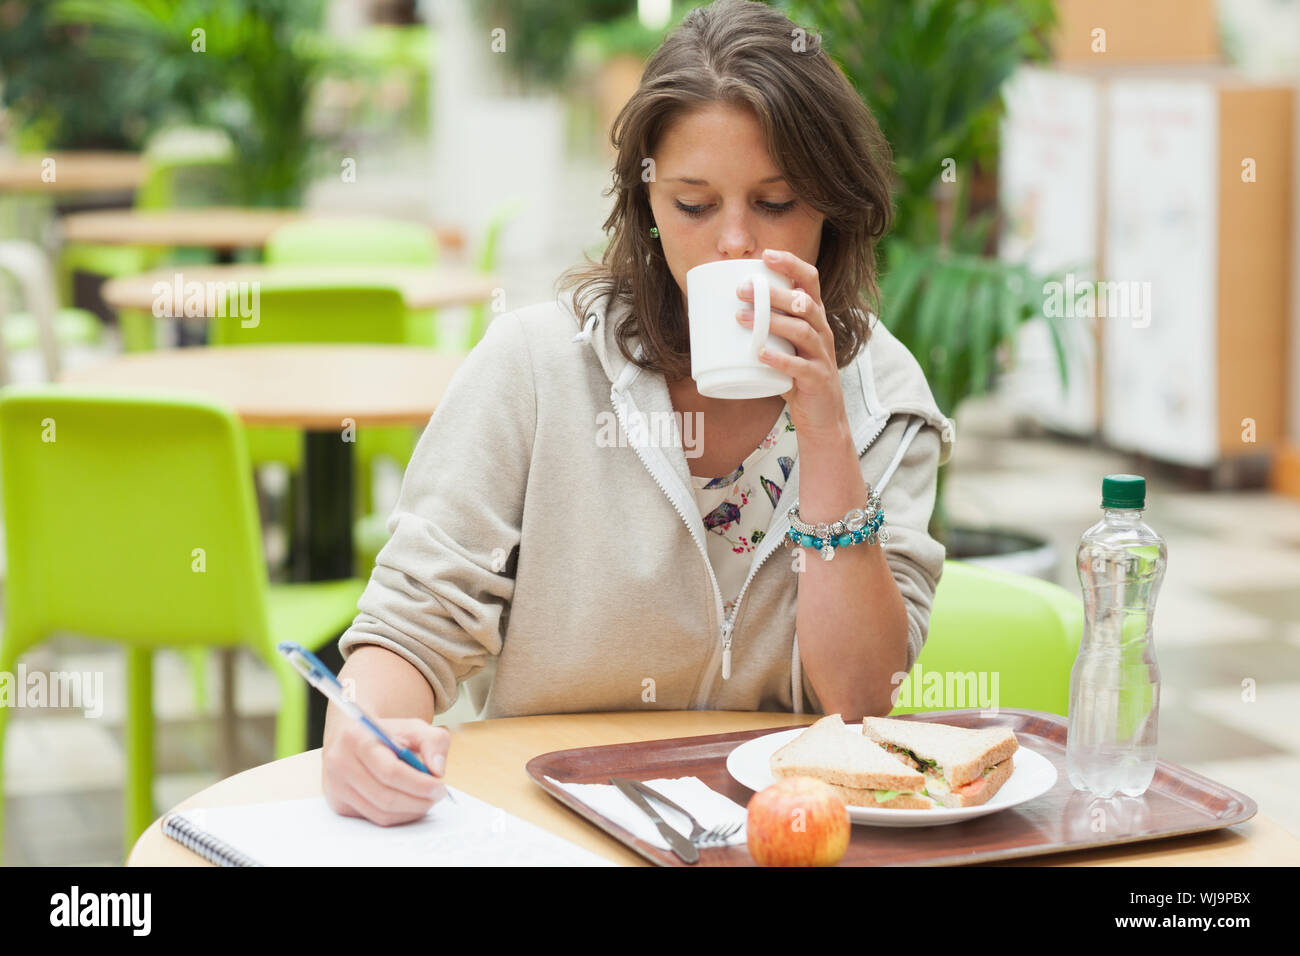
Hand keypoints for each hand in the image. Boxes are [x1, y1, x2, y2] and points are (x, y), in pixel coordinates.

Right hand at [322, 717, 450, 825]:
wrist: (353, 737)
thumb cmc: (385, 733)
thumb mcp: (414, 727)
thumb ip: (433, 742)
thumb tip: (437, 770)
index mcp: (356, 738)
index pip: (389, 771)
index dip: (418, 783)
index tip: (439, 787)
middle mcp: (340, 763)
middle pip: (385, 796)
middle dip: (418, 801)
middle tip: (438, 796)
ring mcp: (336, 786)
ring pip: (380, 812)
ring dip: (410, 811)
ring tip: (427, 800)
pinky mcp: (338, 804)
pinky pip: (374, 818)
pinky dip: (397, 815)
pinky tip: (409, 803)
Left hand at [736, 248, 849, 441]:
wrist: (823, 415)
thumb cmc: (797, 375)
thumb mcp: (785, 345)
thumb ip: (765, 326)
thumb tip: (719, 311)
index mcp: (814, 318)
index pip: (810, 281)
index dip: (791, 264)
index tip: (766, 255)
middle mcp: (822, 331)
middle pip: (803, 303)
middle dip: (773, 294)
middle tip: (741, 290)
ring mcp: (822, 355)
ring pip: (802, 331)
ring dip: (771, 322)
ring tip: (740, 319)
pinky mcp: (818, 379)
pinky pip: (801, 367)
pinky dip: (780, 360)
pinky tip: (760, 354)